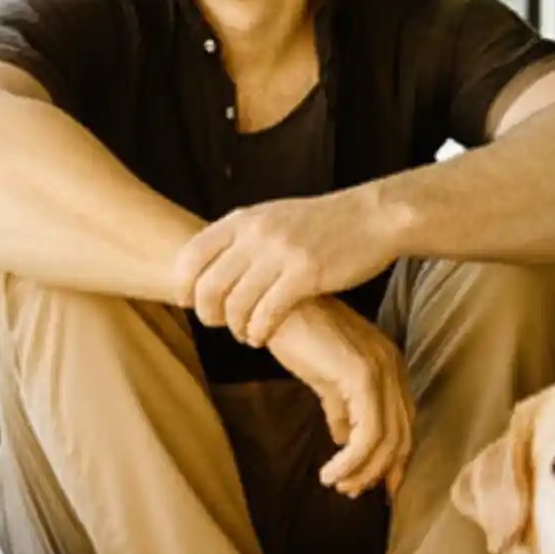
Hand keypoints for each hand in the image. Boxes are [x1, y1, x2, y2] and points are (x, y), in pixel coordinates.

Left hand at [173, 187, 394, 346]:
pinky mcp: (304, 275)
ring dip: (236, 328)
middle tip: (217, 324)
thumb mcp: (272, 217)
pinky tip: (263, 337)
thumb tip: (207, 262)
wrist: (371, 216)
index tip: (187, 301)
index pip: (191, 255)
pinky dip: (258, 332)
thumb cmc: (320, 223)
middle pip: (208, 286)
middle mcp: (255, 234)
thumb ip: (240, 237)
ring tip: (246, 334)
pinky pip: (266, 314)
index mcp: (243, 219)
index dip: (183, 284)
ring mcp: (279, 254)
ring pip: (236, 305)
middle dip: (207, 313)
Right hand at [267, 297, 414, 498]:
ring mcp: (380, 370)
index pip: (403, 421)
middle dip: (378, 471)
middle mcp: (392, 365)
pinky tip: (329, 472)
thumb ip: (338, 404)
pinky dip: (350, 461)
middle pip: (401, 435)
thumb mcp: (322, 374)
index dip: (392, 458)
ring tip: (336, 484)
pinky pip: (366, 434)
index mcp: (387, 363)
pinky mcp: (361, 377)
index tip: (375, 486)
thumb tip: (343, 439)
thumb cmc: (294, 332)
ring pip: (385, 440)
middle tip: (351, 492)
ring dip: (361, 471)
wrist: (274, 304)